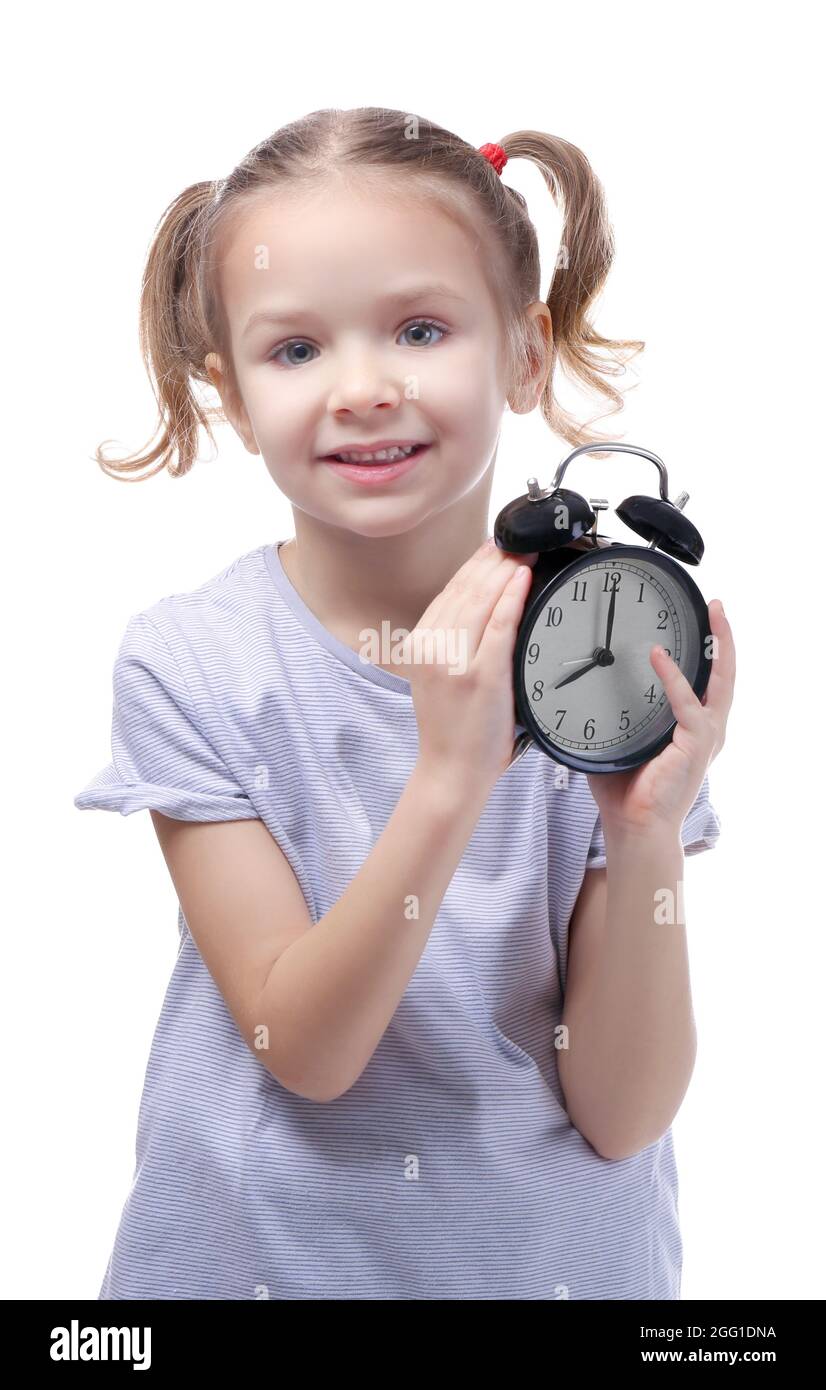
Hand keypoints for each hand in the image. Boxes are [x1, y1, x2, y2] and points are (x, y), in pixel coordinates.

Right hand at [406, 537, 538, 793]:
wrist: (451, 771)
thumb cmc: (454, 728)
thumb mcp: (441, 676)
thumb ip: (456, 642)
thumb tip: (489, 606)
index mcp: (422, 643)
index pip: (452, 590)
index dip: (477, 562)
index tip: (498, 544)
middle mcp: (433, 646)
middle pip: (466, 588)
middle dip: (494, 558)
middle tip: (520, 537)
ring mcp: (455, 660)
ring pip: (481, 600)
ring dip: (505, 570)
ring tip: (527, 549)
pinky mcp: (479, 675)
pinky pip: (498, 626)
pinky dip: (511, 598)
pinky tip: (523, 578)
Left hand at [585, 599, 735, 837]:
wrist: (634, 826)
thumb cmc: (625, 789)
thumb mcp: (617, 740)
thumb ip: (608, 714)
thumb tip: (578, 689)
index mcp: (692, 726)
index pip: (706, 679)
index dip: (705, 649)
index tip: (698, 619)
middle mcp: (707, 727)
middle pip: (725, 673)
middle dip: (723, 637)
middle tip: (716, 605)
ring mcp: (706, 735)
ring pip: (721, 681)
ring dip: (717, 646)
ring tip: (711, 615)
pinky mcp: (697, 744)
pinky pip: (687, 704)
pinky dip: (674, 678)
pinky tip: (659, 656)